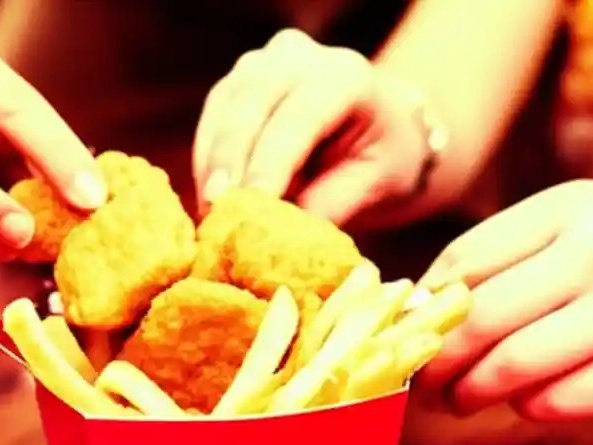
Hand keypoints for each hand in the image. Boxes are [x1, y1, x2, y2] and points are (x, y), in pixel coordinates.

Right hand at [193, 29, 427, 222]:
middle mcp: (298, 58)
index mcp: (346, 77)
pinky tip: (209, 200)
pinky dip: (207, 162)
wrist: (384, 124)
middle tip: (214, 212)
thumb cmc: (386, 156)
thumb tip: (277, 239)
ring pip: (222, 109)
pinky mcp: (235, 84)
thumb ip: (330, 205)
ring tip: (210, 216)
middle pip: (250, 104)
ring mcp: (261, 64)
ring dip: (211, 165)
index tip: (249, 205)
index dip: (270, 163)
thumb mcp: (376, 183)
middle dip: (227, 161)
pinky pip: (211, 120)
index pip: (298, 117)